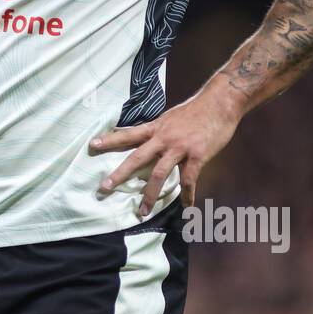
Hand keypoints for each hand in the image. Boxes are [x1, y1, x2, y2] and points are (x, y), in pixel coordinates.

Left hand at [89, 89, 240, 213]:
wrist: (220, 103)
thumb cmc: (196, 109)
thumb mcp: (170, 117)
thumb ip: (159, 130)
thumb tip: (147, 138)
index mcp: (156, 128)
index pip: (128, 134)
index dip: (110, 139)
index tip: (92, 145)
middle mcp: (164, 138)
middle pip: (137, 157)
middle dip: (120, 174)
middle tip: (104, 188)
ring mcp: (180, 148)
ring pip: (159, 174)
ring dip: (150, 194)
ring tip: (142, 211)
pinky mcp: (197, 156)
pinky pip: (189, 180)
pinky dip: (187, 195)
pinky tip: (186, 207)